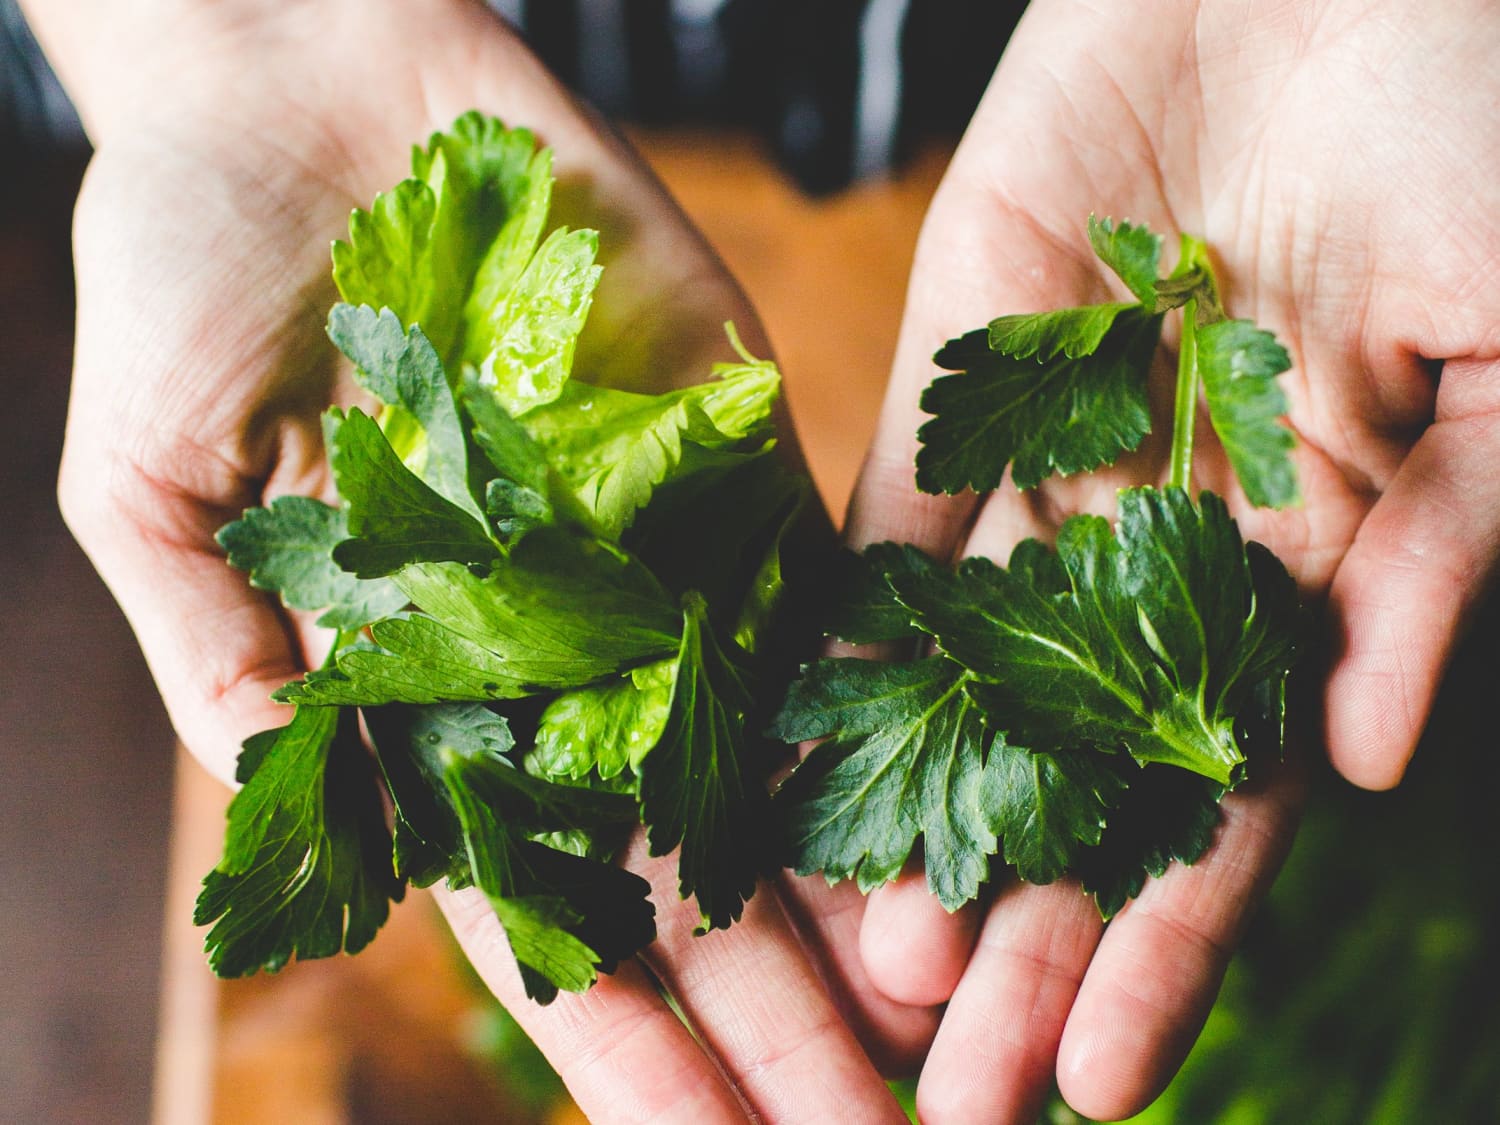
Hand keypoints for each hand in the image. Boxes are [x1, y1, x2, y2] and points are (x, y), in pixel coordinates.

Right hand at [32, 1, 923, 1117]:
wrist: (309, 92)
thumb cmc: (188, 277)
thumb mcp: (152, 493)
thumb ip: (228, 670)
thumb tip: (303, 842)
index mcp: (438, 702)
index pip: (543, 911)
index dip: (626, 1044)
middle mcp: (569, 655)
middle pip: (695, 875)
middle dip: (778, 1015)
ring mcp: (669, 560)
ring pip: (787, 766)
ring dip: (863, 898)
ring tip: (948, 1023)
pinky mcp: (741, 455)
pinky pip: (834, 593)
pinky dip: (897, 707)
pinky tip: (969, 811)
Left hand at [842, 0, 1499, 1117]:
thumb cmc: (1482, 132)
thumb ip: (1445, 556)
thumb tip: (1369, 759)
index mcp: (1305, 560)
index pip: (1221, 797)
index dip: (1164, 938)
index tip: (1100, 1078)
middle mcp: (1164, 535)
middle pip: (1073, 770)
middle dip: (1020, 924)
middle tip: (946, 1084)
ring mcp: (1052, 453)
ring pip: (965, 672)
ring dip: (913, 814)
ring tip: (861, 965)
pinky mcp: (959, 358)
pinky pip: (893, 507)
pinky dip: (847, 625)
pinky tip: (797, 753)